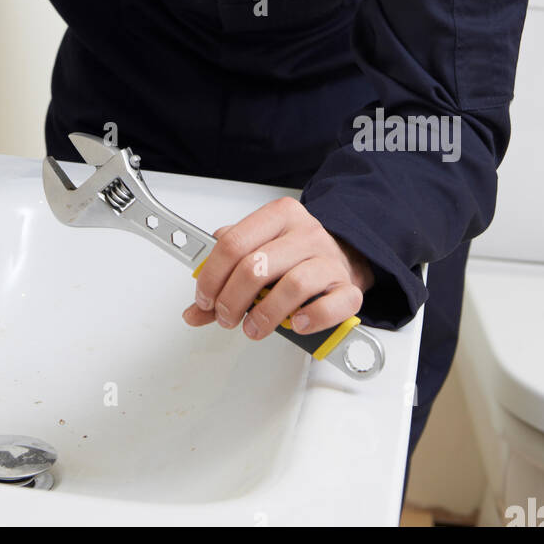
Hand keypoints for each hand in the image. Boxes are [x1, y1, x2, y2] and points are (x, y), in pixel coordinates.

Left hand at [181, 196, 374, 339]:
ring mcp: (329, 259)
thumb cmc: (293, 256)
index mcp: (278, 215)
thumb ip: (224, 276)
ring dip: (265, 315)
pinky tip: (297, 324)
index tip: (205, 299)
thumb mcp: (257, 251)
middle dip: (232, 300)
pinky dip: (311, 319)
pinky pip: (332, 305)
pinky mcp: (349, 287)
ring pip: (293, 285)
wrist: (345, 255)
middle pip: (256, 266)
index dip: (211, 276)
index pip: (233, 243)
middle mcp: (305, 232)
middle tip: (226, 318)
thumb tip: (194, 311)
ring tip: (254, 327)